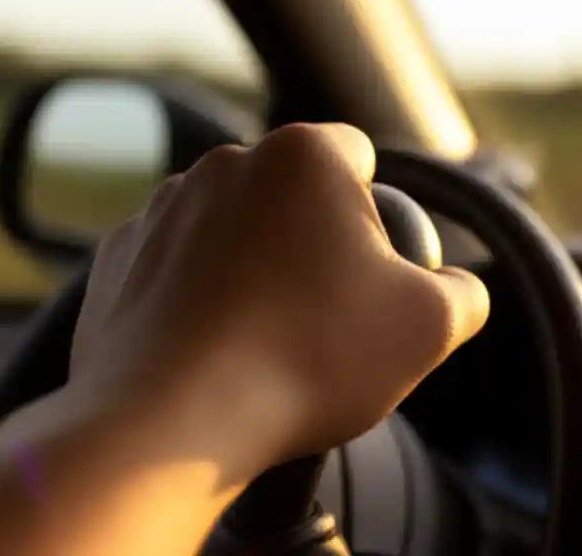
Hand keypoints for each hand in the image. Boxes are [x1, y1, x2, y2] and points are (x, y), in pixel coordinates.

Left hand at [68, 123, 488, 481]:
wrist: (172, 427)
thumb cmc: (309, 360)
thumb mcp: (429, 326)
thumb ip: (463, 293)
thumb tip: (458, 290)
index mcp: (304, 154)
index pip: (361, 158)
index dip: (380, 220)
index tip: (374, 279)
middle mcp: (225, 163)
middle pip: (297, 195)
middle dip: (316, 244)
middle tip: (329, 318)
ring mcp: (161, 209)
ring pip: (236, 231)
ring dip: (257, 270)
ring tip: (269, 343)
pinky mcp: (118, 261)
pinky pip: (180, 270)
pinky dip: (201, 300)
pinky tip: (218, 353)